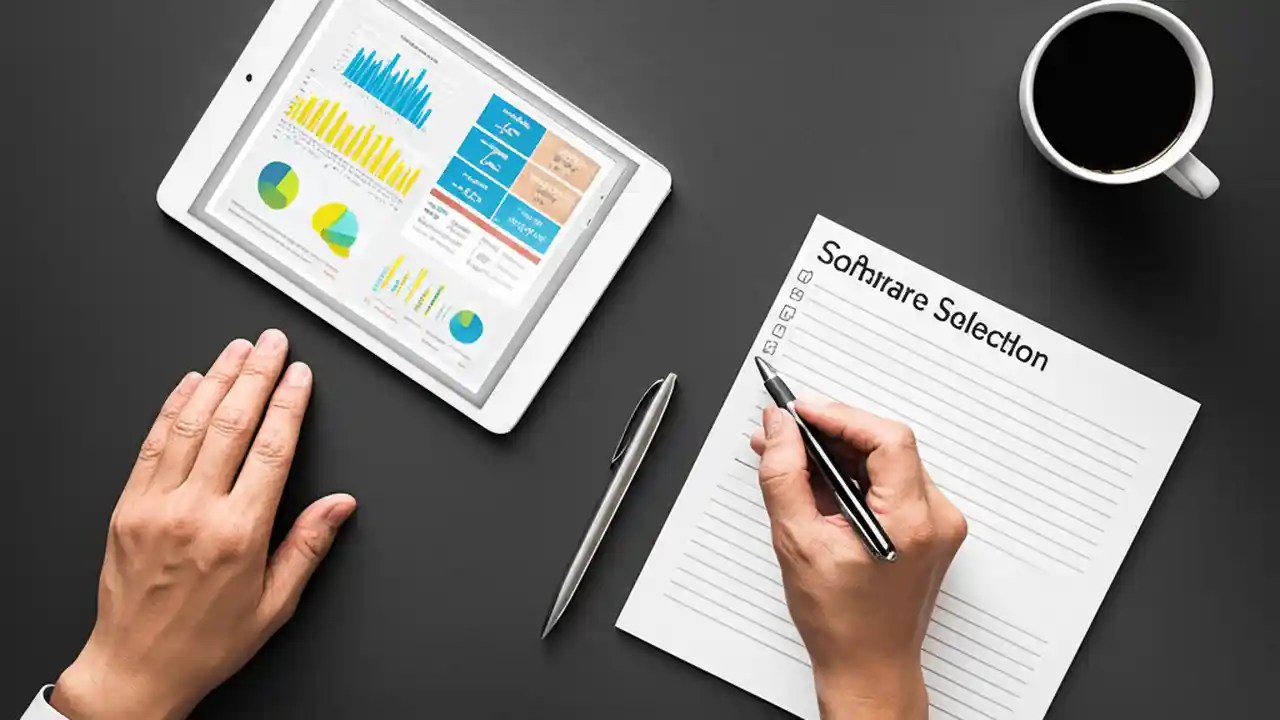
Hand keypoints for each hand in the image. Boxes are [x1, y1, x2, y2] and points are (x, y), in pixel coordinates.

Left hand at [52, 330, 356, 719]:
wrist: (136, 669)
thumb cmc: (205, 642)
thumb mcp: (275, 603)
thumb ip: (308, 545)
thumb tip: (341, 505)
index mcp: (238, 534)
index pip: (272, 448)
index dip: (290, 404)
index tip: (300, 377)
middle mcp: (195, 512)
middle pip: (232, 424)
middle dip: (257, 375)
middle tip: (273, 345)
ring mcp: (156, 505)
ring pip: (191, 424)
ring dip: (217, 379)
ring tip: (237, 350)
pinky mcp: (127, 507)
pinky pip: (153, 444)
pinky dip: (172, 407)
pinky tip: (189, 384)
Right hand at [749, 399, 966, 719]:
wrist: (868, 666)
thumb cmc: (841, 623)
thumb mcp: (797, 543)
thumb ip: (784, 477)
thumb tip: (778, 430)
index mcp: (911, 523)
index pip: (887, 440)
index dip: (840, 416)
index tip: (803, 411)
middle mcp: (935, 518)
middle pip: (886, 445)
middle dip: (832, 432)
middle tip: (788, 431)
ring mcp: (936, 523)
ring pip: (886, 461)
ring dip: (839, 453)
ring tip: (793, 457)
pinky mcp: (927, 528)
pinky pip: (890, 482)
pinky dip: (854, 475)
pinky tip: (818, 480)